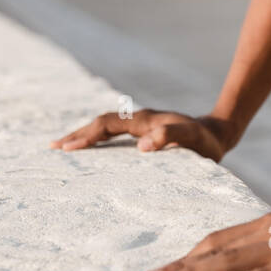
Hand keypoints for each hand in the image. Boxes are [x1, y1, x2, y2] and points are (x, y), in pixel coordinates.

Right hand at [51, 108, 239, 161]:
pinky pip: (114, 134)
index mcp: (143, 120)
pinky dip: (97, 140)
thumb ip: (170, 135)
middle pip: (100, 123)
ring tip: (63, 147)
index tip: (68, 148)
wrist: (217, 134)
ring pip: (105, 127)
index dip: (87, 135)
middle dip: (77, 134)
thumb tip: (143, 145)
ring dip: (84, 136)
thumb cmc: (205, 140)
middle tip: (53, 147)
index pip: (108, 125)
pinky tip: (91, 151)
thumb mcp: (192, 138)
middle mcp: (138, 120)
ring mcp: (139, 125)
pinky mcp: (143, 133)